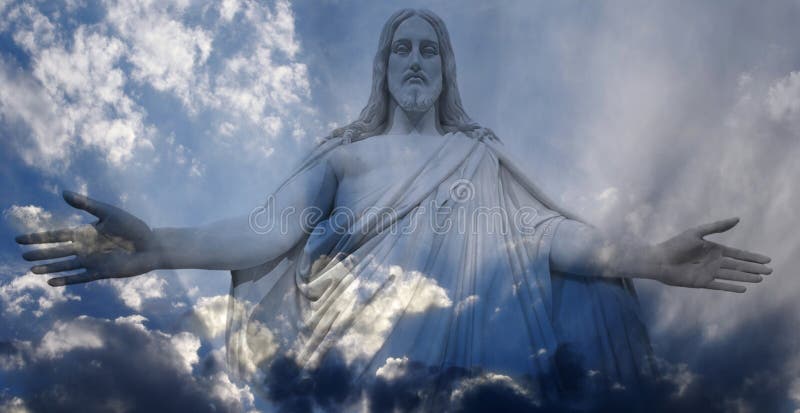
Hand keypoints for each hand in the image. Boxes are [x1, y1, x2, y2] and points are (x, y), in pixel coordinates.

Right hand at [16, 191, 159, 286]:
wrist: (151, 245)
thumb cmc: (133, 227)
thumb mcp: (109, 213)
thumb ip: (87, 205)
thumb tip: (64, 192)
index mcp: (85, 233)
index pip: (57, 235)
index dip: (39, 237)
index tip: (20, 238)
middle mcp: (85, 248)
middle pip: (57, 251)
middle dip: (40, 253)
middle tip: (22, 254)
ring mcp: (92, 261)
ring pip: (65, 265)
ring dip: (49, 268)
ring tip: (31, 270)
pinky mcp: (101, 272)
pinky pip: (80, 277)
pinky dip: (66, 280)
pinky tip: (51, 282)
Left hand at [654, 217, 771, 292]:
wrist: (659, 260)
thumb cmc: (675, 245)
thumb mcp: (697, 233)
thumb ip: (717, 226)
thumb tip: (737, 218)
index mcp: (713, 249)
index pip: (738, 254)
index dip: (752, 257)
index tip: (767, 259)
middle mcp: (713, 261)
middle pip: (738, 266)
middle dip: (754, 268)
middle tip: (770, 271)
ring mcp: (709, 273)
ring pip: (732, 275)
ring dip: (746, 277)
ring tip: (761, 279)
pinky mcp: (702, 282)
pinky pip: (720, 285)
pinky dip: (731, 287)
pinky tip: (744, 288)